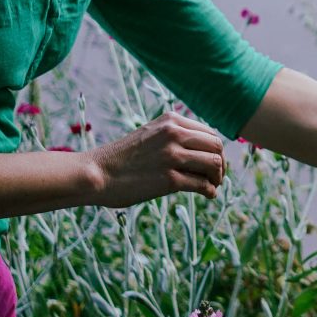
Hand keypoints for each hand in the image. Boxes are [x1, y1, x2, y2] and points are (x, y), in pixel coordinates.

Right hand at [86, 111, 227, 206]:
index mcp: (171, 121)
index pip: (210, 133)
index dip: (216, 150)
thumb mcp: (150, 134)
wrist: (96, 174)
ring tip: (212, 186)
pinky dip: (209, 191)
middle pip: (216, 146)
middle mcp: (174, 134)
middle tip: (216, 177)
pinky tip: (206, 194)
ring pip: (214, 164)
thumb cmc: (122, 158)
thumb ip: (175, 136)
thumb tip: (205, 150)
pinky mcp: (170, 179)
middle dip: (220, 164)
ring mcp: (172, 156)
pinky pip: (202, 184)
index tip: (213, 163)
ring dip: (217, 178)